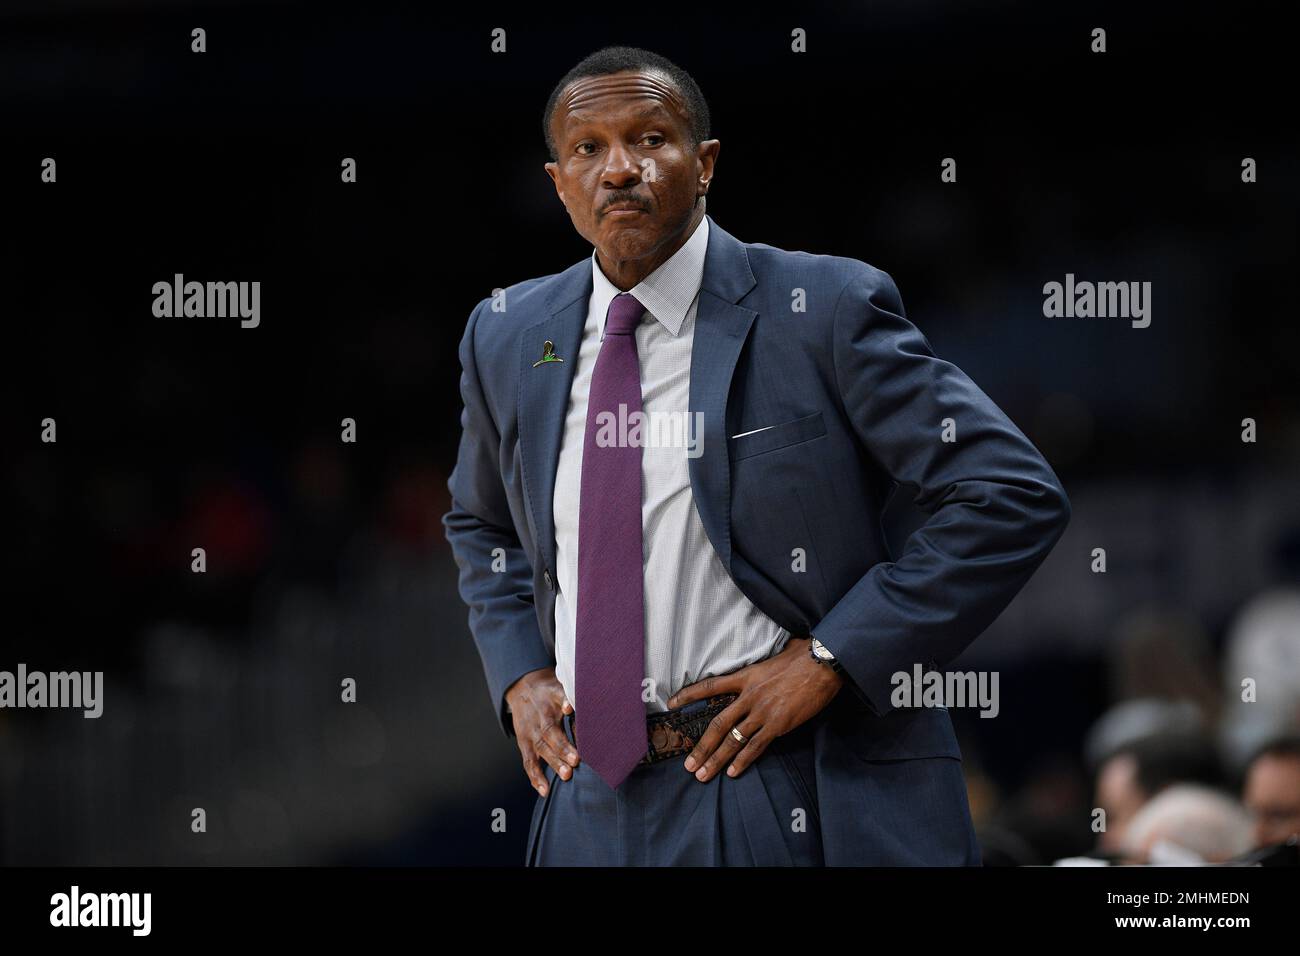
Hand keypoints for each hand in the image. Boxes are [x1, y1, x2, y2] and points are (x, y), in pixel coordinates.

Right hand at [504, 667, 578, 795]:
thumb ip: (578, 697)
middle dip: (563, 746)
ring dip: (553, 762)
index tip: (571, 709)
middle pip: (549, 731)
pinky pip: (529, 762)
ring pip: (540, 748)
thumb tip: (603, 708)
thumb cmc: (550, 690)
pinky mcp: (524, 743)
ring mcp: (530, 731)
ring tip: (566, 775)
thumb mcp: (563, 685)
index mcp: (552, 697)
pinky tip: (545, 790)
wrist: (522, 687)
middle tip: (576, 760)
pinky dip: (536, 777)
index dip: (565, 703)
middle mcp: (540, 715)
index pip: (558, 698)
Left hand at [666, 637, 842, 781]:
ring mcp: (763, 712)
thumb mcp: (777, 653)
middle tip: (688, 764)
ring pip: (733, 740)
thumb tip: (775, 654)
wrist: (822, 665)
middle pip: (718, 723)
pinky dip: (743, 761)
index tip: (671, 704)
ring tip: (703, 775)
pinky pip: (756, 747)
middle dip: (701, 746)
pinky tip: (733, 772)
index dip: (689, 695)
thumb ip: (767, 661)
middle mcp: (750, 696)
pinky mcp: (778, 725)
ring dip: (717, 760)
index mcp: (746, 676)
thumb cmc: (804, 656)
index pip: (710, 686)